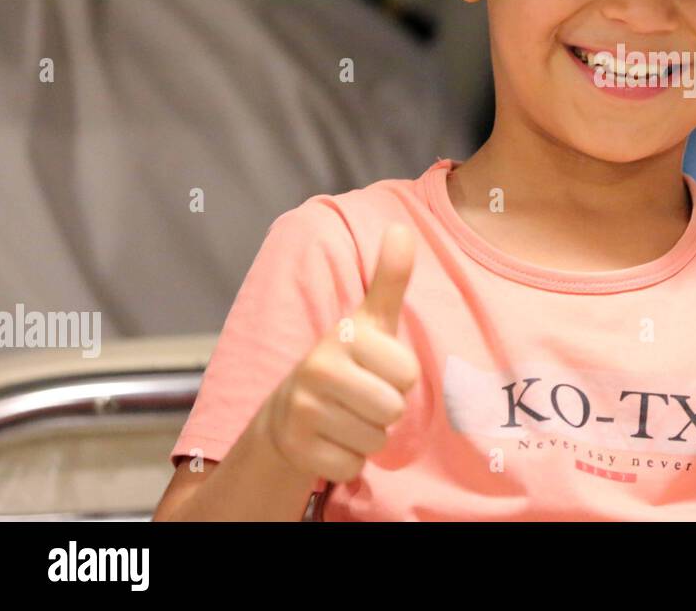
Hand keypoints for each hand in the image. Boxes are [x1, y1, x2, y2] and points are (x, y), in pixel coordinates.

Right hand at [262, 223, 420, 483]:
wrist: (286, 414)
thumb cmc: (344, 362)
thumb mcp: (368, 320)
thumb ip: (389, 277)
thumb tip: (402, 229)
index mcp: (341, 337)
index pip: (408, 374)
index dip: (397, 376)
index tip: (373, 368)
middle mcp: (316, 371)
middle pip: (393, 409)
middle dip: (385, 408)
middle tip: (359, 395)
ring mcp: (303, 413)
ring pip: (376, 440)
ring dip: (368, 434)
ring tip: (344, 415)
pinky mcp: (298, 452)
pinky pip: (355, 466)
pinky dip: (349, 460)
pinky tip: (330, 439)